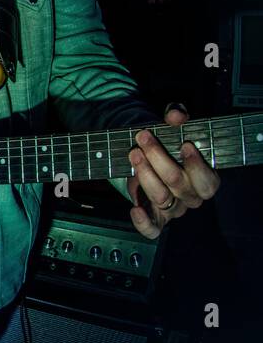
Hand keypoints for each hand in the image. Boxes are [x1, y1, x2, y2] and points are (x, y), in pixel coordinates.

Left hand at [125, 104, 220, 238]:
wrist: (148, 158)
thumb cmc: (167, 144)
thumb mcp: (173, 127)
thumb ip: (177, 117)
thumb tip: (175, 113)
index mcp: (204, 179)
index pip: (207, 181)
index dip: (197, 165)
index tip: (185, 144)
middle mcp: (190, 196)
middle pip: (177, 183)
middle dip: (159, 159)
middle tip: (143, 139)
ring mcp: (173, 209)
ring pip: (161, 198)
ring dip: (145, 174)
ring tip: (133, 154)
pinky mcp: (155, 219)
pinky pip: (152, 229)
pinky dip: (142, 222)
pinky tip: (134, 208)